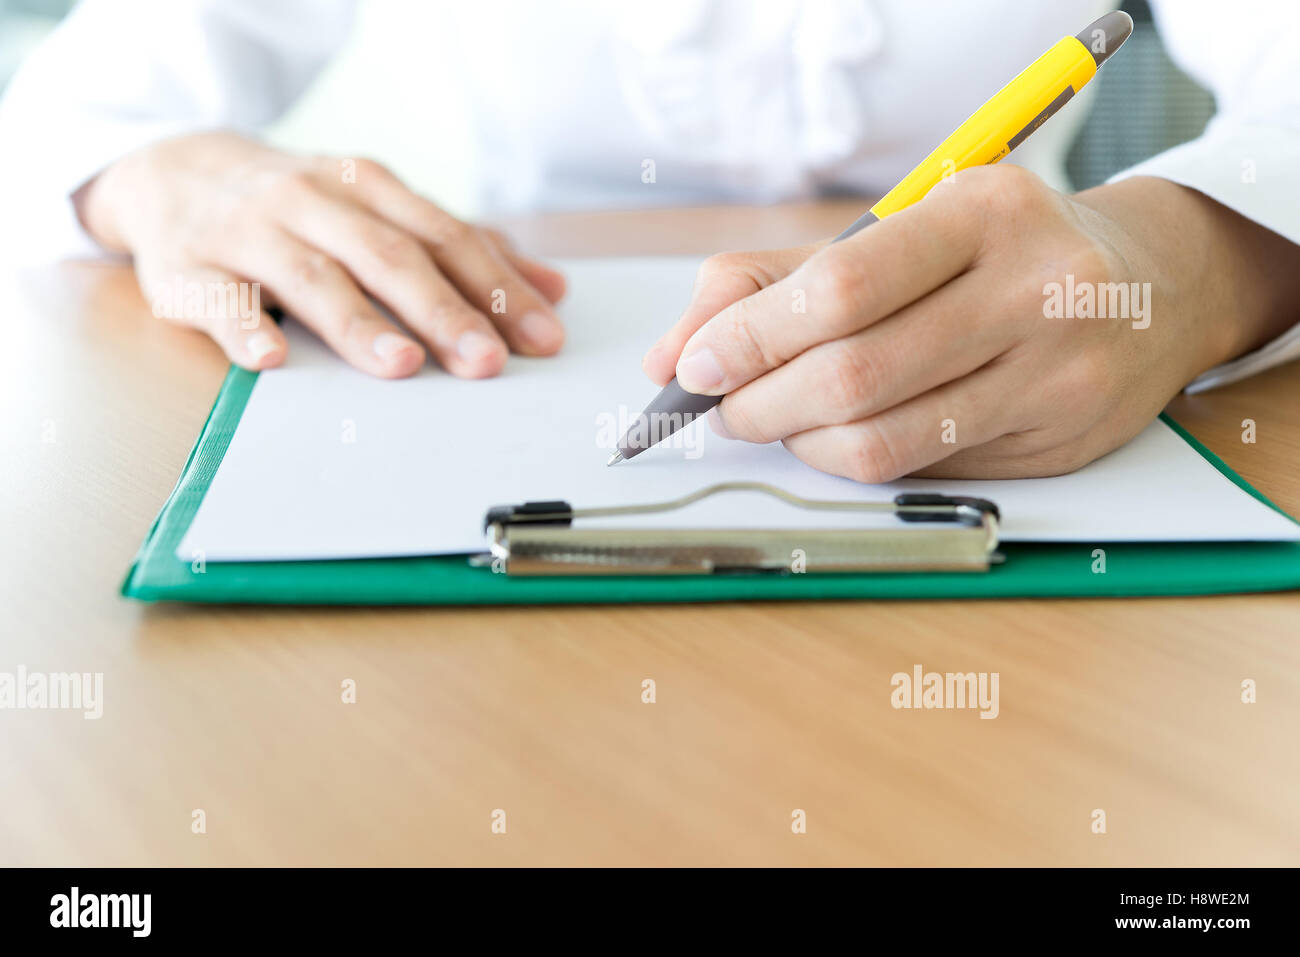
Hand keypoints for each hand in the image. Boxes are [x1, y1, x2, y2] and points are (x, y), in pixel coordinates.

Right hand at [77, 131, 565, 376]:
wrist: (176, 170)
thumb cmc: (303, 205)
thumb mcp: (383, 211)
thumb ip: (464, 250)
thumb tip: (552, 289)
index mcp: (370, 188)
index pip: (446, 238)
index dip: (497, 289)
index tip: (542, 337)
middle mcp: (315, 201)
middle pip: (389, 256)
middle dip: (442, 310)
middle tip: (486, 361)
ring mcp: (251, 230)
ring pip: (313, 276)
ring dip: (360, 322)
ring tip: (403, 365)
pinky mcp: (192, 265)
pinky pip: (219, 297)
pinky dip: (244, 326)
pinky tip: (272, 358)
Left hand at [644, 166, 1299, 479]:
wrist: (1149, 283)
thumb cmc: (996, 252)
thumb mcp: (896, 230)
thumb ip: (772, 280)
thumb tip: (672, 355)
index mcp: (982, 212)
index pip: (840, 289)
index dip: (751, 338)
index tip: (698, 366)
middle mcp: (1034, 288)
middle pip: (854, 374)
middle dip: (761, 403)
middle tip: (725, 409)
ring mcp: (1058, 372)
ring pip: (886, 440)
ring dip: (802, 443)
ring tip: (776, 424)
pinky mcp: (1063, 437)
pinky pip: (926, 467)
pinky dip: (859, 460)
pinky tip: (843, 437)